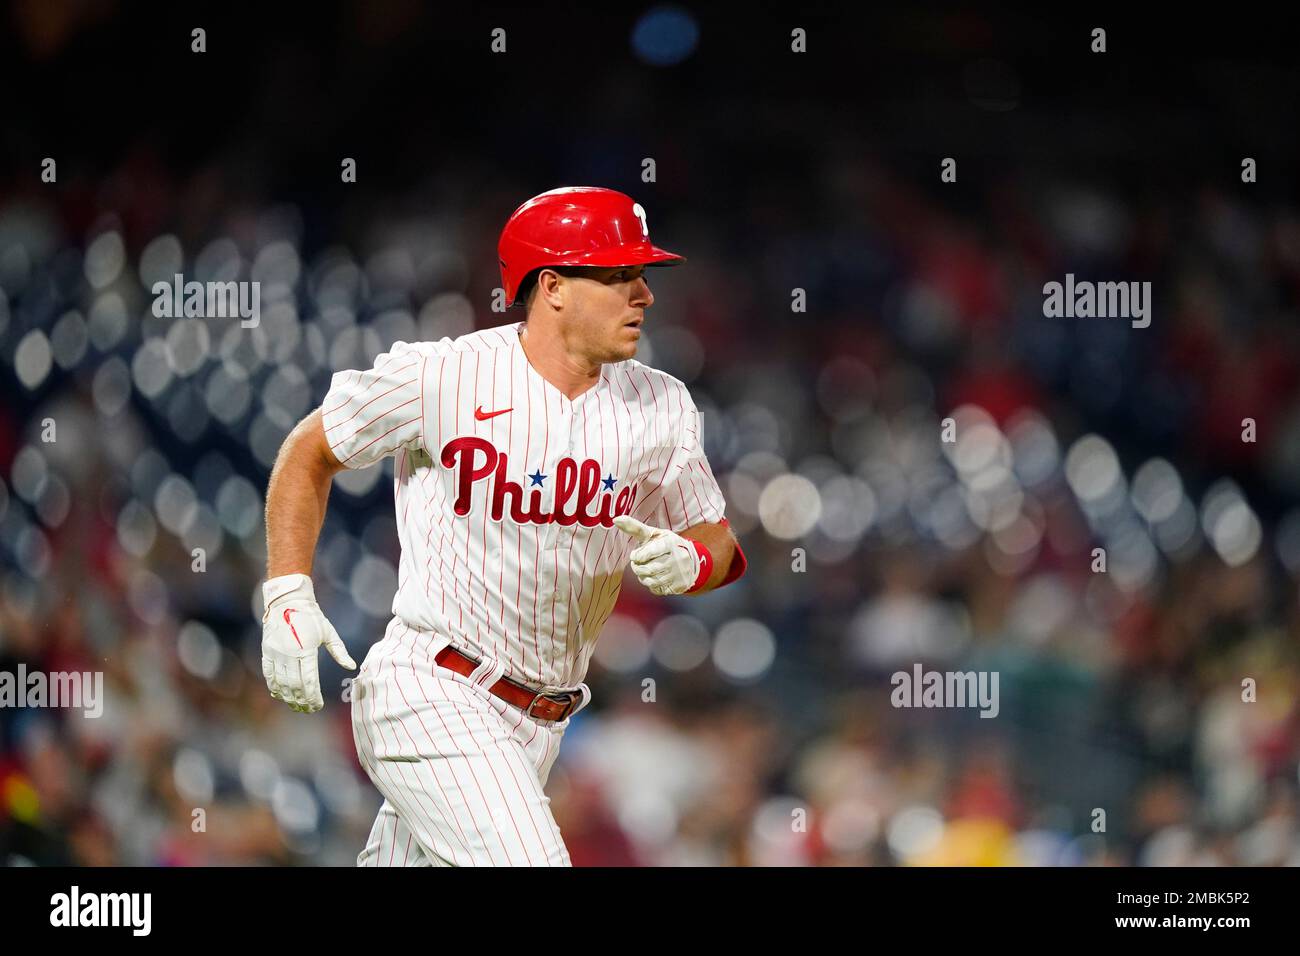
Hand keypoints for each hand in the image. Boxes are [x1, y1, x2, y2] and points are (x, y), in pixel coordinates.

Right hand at [260, 574, 356, 712]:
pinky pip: (268, 673)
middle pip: (294, 685)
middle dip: (302, 700)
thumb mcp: (328, 632)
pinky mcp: (267, 651)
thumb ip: (339, 651)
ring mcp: (276, 653)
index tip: (318, 706)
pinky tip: (279, 695)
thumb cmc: (311, 617)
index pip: (309, 681)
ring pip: (281, 682)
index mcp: (306, 650)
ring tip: (296, 705)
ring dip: (288, 697)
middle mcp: (290, 654)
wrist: (287, 601)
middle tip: (308, 710)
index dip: (313, 697)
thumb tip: (351, 666)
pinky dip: (273, 686)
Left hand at [613, 516, 703, 595]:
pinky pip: (657, 590)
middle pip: (647, 570)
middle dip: (637, 568)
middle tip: (638, 564)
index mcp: (670, 543)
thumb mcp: (654, 534)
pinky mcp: (679, 586)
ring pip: (651, 581)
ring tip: (645, 570)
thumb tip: (616, 520)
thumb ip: (635, 527)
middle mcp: (677, 559)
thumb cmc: (667, 544)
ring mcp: (679, 574)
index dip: (636, 556)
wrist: (692, 560)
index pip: (645, 555)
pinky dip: (652, 585)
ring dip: (643, 577)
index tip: (636, 555)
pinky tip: (655, 577)